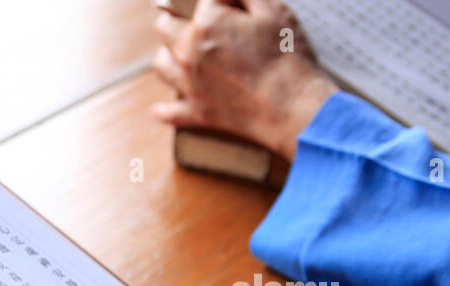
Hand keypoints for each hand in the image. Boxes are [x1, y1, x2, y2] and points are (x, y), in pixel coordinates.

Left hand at [151, 0, 338, 160]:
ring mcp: (188, 83)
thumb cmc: (286, 55)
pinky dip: (164, 110)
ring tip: (183, 53)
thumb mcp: (272, 10)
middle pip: (164, 26)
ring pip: (161, 64)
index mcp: (206, 23)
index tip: (228, 3)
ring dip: (168, 54)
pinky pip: (168, 112)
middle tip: (192, 20)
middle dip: (175, 18)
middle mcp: (187, 52)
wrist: (291, 106)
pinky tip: (158, 109)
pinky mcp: (195, 111)